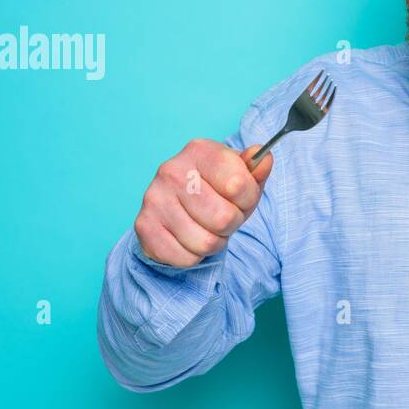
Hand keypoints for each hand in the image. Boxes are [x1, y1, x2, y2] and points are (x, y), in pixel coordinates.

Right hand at [134, 139, 273, 267]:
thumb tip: (264, 158)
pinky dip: (194, 256)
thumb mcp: (242, 178)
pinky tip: (188, 237)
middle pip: (223, 218)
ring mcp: (154, 198)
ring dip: (214, 242)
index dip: (248, 200)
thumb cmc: (217, 191)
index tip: (240, 198)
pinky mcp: (144, 226)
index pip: (239, 185)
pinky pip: (186, 258)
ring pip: (206, 242)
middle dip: (231, 224)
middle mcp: (172, 170)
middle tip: (222, 218)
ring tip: (206, 227)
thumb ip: (256, 170)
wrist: (176, 207)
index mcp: (199, 151)